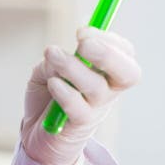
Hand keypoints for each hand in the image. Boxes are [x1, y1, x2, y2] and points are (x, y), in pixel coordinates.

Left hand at [20, 27, 140, 164]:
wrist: (37, 132)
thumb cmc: (48, 95)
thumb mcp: (48, 69)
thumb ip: (55, 60)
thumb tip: (58, 54)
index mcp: (106, 72)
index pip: (124, 53)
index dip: (108, 39)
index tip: (81, 32)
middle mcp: (108, 91)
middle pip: (127, 73)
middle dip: (107, 54)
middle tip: (82, 42)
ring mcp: (96, 109)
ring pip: (97, 88)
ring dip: (73, 67)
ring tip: (51, 53)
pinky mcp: (79, 126)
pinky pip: (79, 109)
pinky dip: (65, 92)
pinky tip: (52, 83)